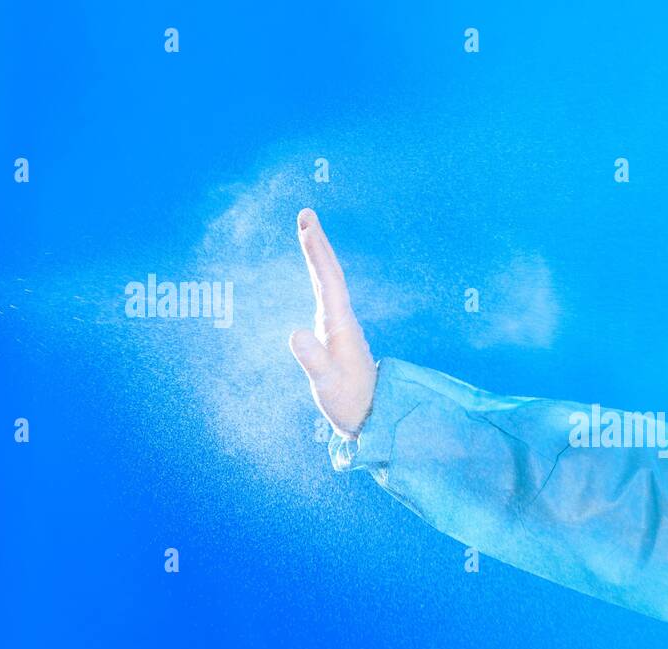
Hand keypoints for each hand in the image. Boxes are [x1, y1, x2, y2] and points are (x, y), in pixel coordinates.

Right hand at [289, 208, 377, 438]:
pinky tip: (316, 270)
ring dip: (320, 255)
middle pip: (331, 274)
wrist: (372, 415)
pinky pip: (328, 294)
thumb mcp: (326, 384)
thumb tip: (295, 333)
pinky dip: (320, 275)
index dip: (317, 253)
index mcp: (340, 325)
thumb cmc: (348, 402)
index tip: (307, 227)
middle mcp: (342, 319)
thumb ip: (312, 360)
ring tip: (308, 231)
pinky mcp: (337, 333)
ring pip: (330, 281)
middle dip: (318, 243)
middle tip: (306, 213)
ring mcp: (341, 325)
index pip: (328, 281)